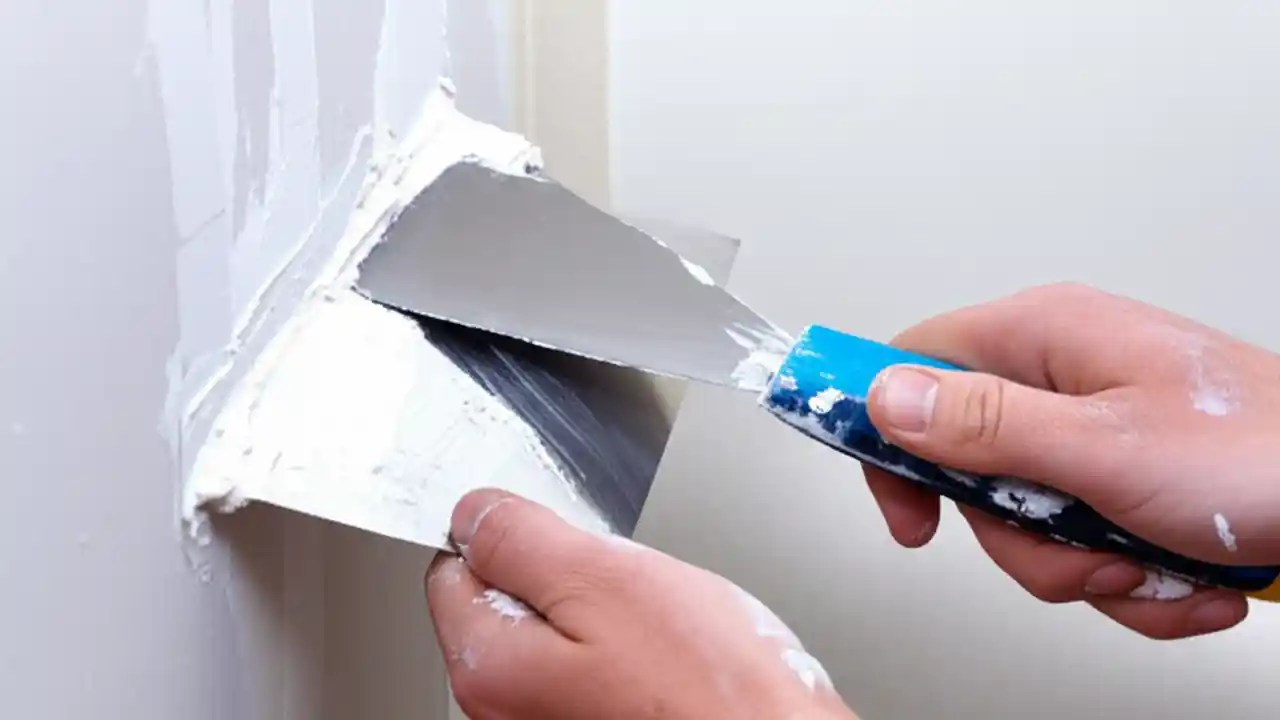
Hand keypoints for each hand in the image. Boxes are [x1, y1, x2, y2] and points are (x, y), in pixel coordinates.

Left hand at [425, 489, 858, 718]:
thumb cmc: (713, 696)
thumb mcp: (608, 580)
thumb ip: (523, 539)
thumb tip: (472, 512)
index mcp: (491, 670)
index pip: (455, 568)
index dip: (512, 536)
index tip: (563, 537)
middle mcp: (504, 717)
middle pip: (507, 608)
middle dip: (565, 580)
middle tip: (631, 590)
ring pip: (559, 640)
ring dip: (604, 621)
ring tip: (663, 634)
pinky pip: (595, 677)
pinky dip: (628, 661)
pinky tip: (673, 667)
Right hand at [862, 283, 1279, 638]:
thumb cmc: (1264, 455)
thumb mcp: (1103, 448)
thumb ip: (985, 424)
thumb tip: (886, 398)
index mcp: (1044, 336)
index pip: (913, 364)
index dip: (890, 434)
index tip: (904, 505)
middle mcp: (1061, 377)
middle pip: (968, 468)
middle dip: (1021, 535)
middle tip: (1075, 542)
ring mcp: (1095, 432)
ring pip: (1025, 520)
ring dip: (1083, 565)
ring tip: (1149, 560)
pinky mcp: (1125, 479)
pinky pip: (1081, 542)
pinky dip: (1129, 578)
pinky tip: (1182, 574)